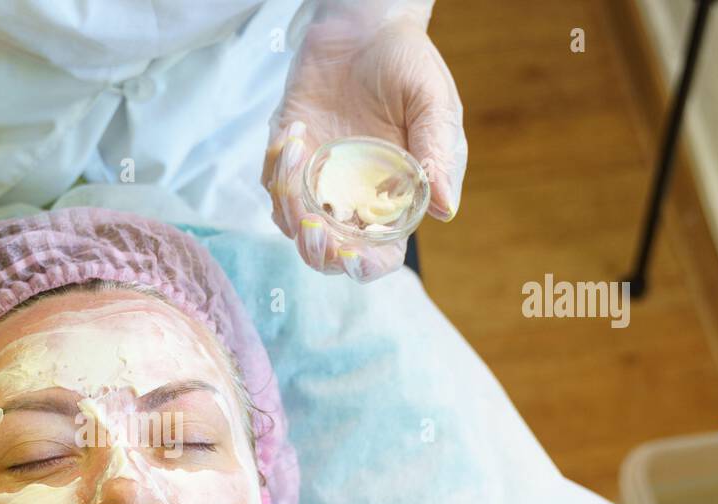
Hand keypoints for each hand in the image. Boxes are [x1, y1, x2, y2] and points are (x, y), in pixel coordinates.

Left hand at [263, 0, 466, 279]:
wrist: (367, 25)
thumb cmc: (407, 65)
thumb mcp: (433, 103)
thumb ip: (436, 154)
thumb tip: (444, 209)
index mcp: (392, 199)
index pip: (379, 253)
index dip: (365, 265)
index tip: (351, 254)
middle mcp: (352, 198)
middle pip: (327, 252)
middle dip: (317, 251)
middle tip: (313, 228)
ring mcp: (317, 180)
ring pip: (292, 223)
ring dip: (290, 205)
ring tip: (298, 154)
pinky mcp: (289, 156)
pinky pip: (273, 182)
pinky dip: (277, 168)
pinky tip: (294, 132)